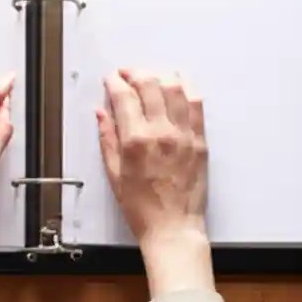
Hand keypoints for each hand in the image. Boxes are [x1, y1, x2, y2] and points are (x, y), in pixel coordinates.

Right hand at [98, 69, 213, 295]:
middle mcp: (161, 132)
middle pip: (150, 84)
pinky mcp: (200, 141)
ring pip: (175, 88)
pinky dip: (188, 87)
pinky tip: (179, 83)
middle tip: (128, 73)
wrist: (173, 228)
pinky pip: (197, 104)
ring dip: (161, 75)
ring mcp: (184, 135)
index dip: (115, 82)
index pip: (124, 96)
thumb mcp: (114, 173)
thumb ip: (107, 138)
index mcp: (136, 141)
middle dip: (136, 72)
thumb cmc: (142, 208)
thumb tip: (101, 112)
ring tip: (152, 76)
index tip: (111, 79)